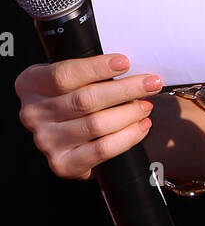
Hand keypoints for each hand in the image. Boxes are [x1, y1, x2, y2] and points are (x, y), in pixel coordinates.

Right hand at [15, 54, 160, 180]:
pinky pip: (101, 150)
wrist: (60, 132)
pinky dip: (127, 137)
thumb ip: (89, 70)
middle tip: (151, 83)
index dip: (97, 68)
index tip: (125, 62)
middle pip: (85, 100)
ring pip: (96, 125)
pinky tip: (141, 126)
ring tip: (147, 105)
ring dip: (130, 113)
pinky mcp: (61, 163)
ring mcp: (46, 140)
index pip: (64, 74)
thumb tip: (129, 65)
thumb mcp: (70, 76)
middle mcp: (34, 113)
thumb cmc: (71, 94)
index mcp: (32, 83)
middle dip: (126, 90)